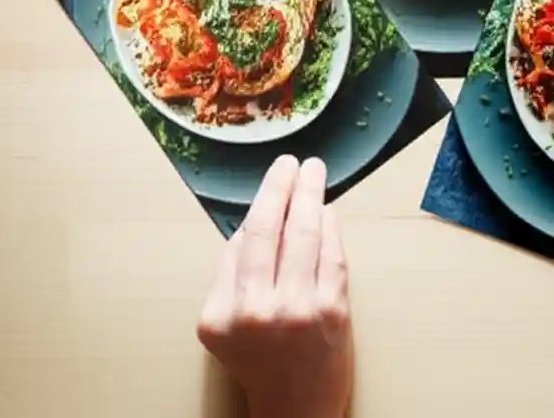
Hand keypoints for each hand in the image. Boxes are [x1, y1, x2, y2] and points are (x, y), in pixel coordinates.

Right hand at [197, 156, 351, 417]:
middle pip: (270, 230)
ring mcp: (297, 311)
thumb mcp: (223, 327)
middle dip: (282, 187)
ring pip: (305, 236)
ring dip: (311, 196)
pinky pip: (332, 258)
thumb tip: (254, 220)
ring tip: (314, 173)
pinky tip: (329, 211)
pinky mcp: (332, 314)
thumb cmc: (260, 363)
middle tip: (291, 161)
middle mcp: (255, 310)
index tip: (273, 177)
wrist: (295, 411)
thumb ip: (231, 275)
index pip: (241, 243)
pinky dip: (331, 229)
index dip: (261, 203)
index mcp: (220, 313)